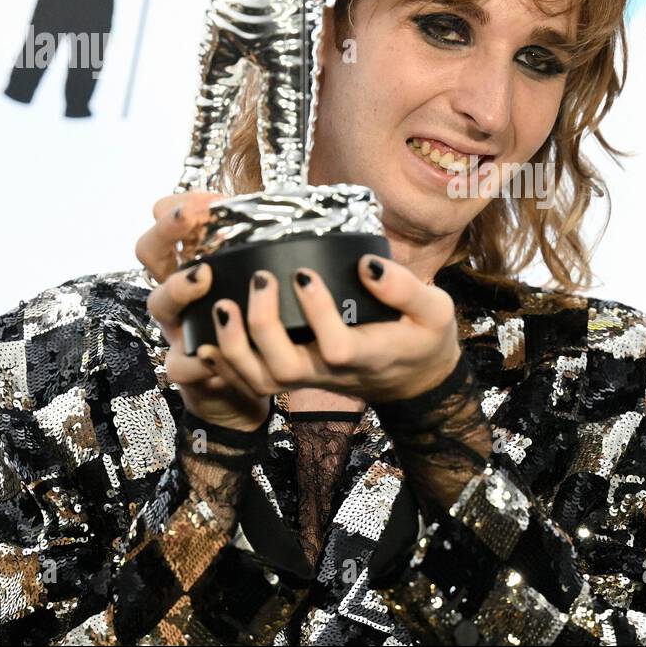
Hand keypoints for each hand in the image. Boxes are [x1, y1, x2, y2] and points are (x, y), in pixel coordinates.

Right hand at [139, 193, 271, 432]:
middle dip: (167, 231)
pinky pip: (181, 362)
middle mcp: (178, 291)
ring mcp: (178, 327)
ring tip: (203, 275)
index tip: (207, 197)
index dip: (179, 206)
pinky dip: (198, 357)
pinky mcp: (189, 368)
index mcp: (193, 262)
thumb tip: (299, 207)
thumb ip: (272, 248)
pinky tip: (214, 350)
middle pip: (149, 252)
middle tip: (190, 217)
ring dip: (179, 286)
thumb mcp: (265, 277)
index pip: (170, 219)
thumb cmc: (261, 317)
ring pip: (160, 302)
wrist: (256, 379)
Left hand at [207, 256, 460, 406]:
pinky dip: (226, 362)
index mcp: (369, 355)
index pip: (336, 346)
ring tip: (224, 304)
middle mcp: (332, 372)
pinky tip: (211, 333)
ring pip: (261, 380)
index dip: (316, 313)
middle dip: (262, 326)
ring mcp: (310, 379)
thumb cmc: (424, 338)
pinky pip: (252, 382)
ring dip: (235, 346)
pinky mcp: (296, 378)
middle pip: (285, 366)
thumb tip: (367, 264)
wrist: (414, 379)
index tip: (304, 273)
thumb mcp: (434, 310)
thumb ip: (406, 289)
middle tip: (261, 279)